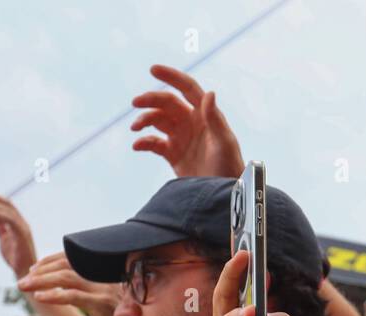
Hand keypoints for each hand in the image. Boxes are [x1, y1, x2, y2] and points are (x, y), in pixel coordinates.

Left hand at [0, 188, 37, 279]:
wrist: (24, 274)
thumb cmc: (15, 258)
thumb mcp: (3, 238)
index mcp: (18, 224)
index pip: (6, 206)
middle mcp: (22, 223)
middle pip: (8, 204)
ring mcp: (23, 228)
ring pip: (9, 210)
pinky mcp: (23, 234)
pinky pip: (11, 220)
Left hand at [17, 252, 118, 315]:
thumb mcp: (112, 306)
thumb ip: (96, 296)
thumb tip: (74, 293)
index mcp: (105, 276)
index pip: (74, 259)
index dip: (51, 260)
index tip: (34, 268)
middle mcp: (104, 279)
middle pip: (66, 266)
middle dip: (40, 271)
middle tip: (22, 281)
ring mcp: (104, 290)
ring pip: (66, 278)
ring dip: (40, 281)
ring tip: (23, 286)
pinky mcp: (104, 305)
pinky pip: (74, 297)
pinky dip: (54, 295)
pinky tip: (40, 298)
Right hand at [130, 64, 244, 177]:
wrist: (222, 196)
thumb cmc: (229, 168)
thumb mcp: (224, 144)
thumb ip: (215, 120)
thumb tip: (210, 93)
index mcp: (205, 116)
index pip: (187, 89)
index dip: (172, 77)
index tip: (153, 69)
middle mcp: (191, 123)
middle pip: (167, 103)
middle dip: (151, 100)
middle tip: (136, 102)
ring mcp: (181, 138)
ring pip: (157, 120)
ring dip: (144, 120)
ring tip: (135, 128)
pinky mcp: (173, 154)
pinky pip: (154, 143)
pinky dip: (144, 142)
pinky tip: (137, 146)